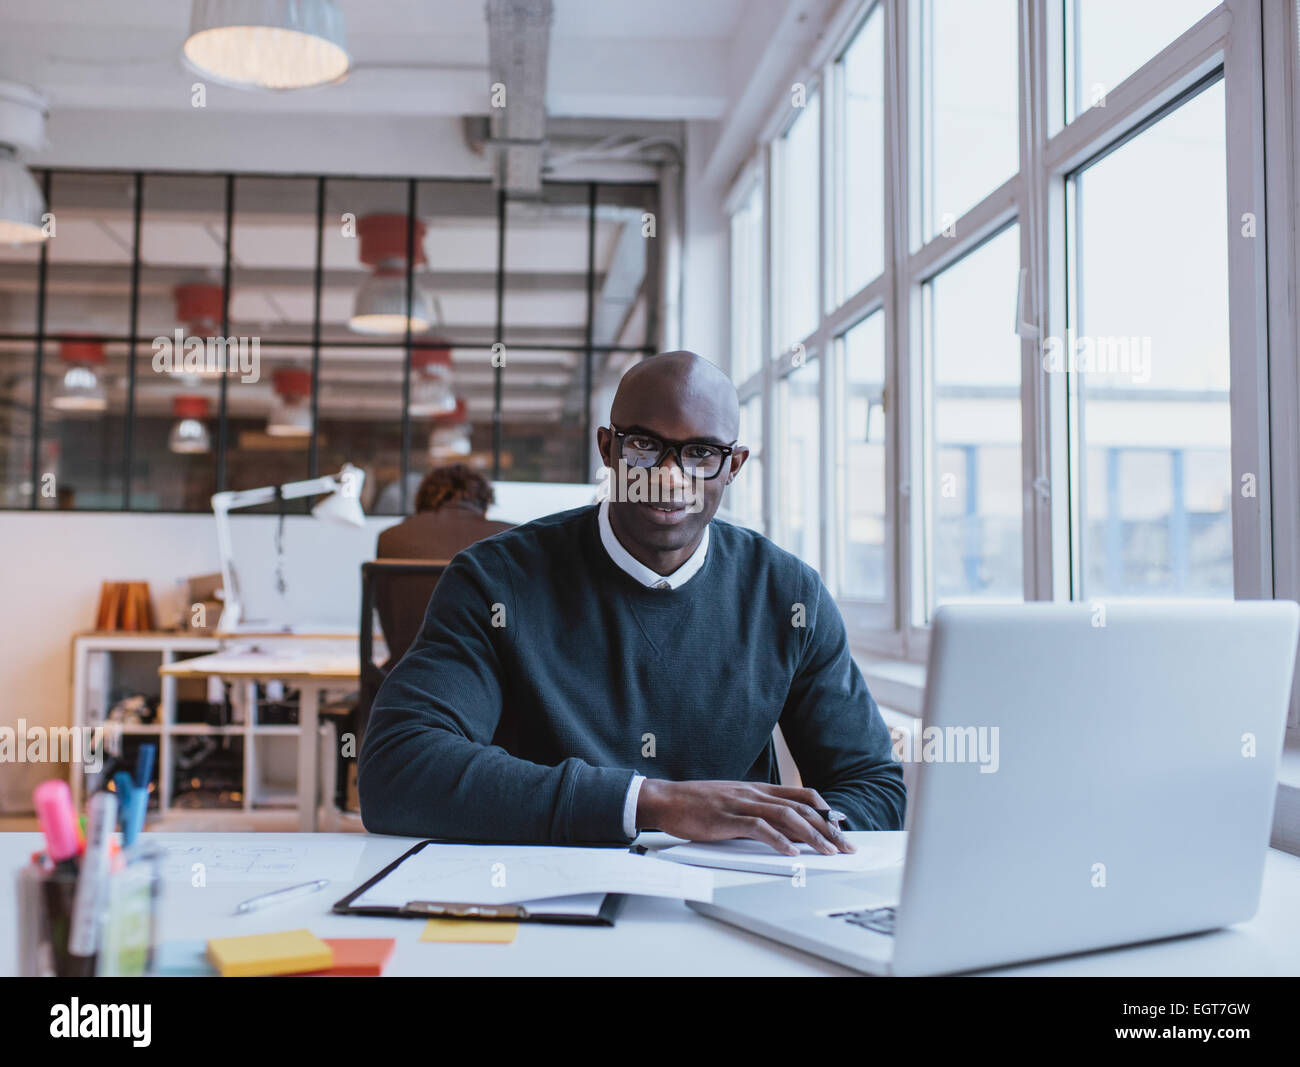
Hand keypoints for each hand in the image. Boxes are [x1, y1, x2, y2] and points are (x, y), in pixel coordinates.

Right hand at [636, 779, 855, 856]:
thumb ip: (756, 810)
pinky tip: (792, 852)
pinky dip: (778, 840)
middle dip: (827, 827)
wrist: (668, 799)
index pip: (801, 795)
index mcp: (757, 789)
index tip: (841, 824)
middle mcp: (754, 794)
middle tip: (845, 845)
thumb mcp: (734, 801)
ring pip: (786, 817)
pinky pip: (759, 828)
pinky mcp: (727, 818)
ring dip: (811, 835)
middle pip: (800, 808)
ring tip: (827, 851)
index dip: (824, 808)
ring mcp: (742, 805)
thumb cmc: (698, 803)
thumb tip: (781, 829)